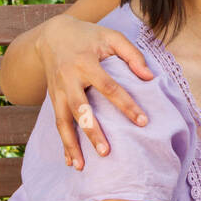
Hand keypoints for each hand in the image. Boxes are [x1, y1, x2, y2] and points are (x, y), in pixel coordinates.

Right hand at [38, 14, 154, 169]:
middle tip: (106, 152)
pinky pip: (57, 124)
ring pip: (63, 121)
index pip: (109, 87)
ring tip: (82, 166)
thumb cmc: (89, 36)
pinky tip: (70, 162)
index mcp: (86, 63)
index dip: (126, 105)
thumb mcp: (112, 37)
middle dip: (92, 131)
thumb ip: (132, 55)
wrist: (51, 35)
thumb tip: (149, 77)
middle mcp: (68, 79)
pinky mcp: (53, 99)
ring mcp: (57, 91)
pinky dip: (63, 144)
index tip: (143, 122)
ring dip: (71, 144)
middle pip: (80, 109)